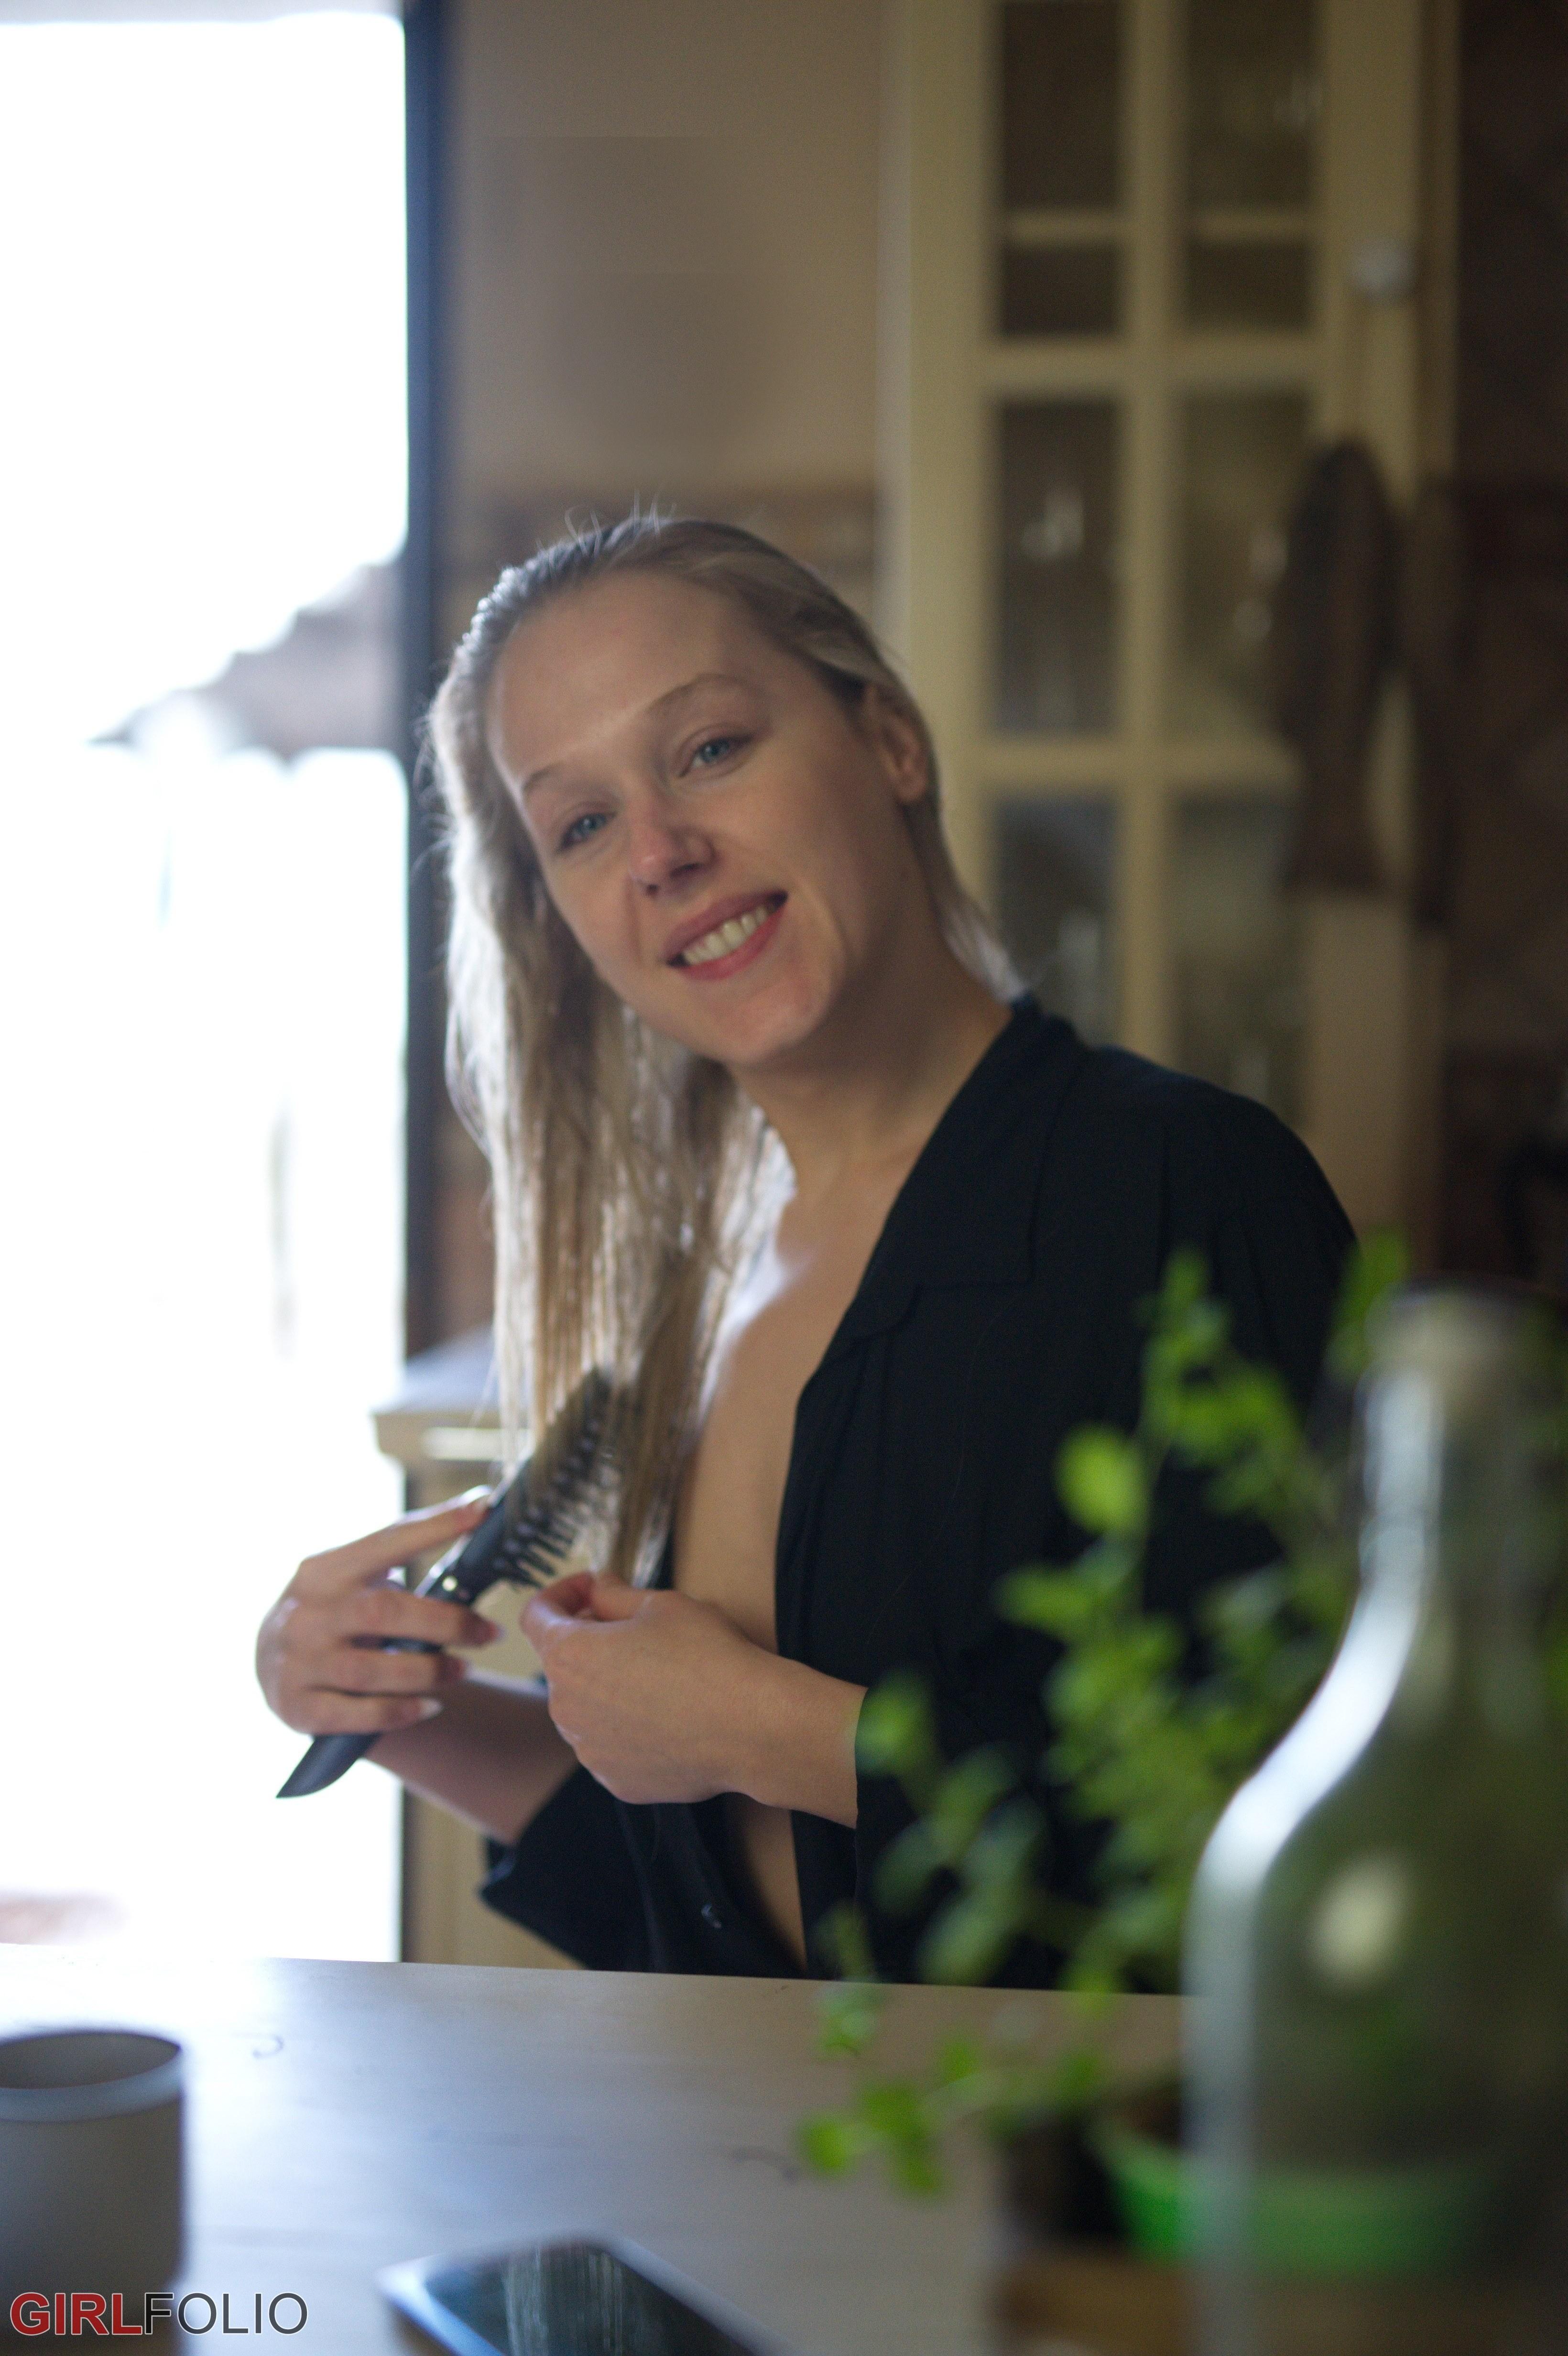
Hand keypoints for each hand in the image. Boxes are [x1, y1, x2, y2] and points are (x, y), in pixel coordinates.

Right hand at [257, 1494, 503, 1737]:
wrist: (267, 1661)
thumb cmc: (332, 1609)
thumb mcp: (351, 1576)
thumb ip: (401, 1552)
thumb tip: (476, 1514)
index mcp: (324, 1569)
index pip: (387, 1541)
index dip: (436, 1526)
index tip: (482, 1510)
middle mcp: (306, 1612)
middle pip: (384, 1612)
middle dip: (446, 1623)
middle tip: (490, 1633)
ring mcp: (297, 1662)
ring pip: (371, 1670)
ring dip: (427, 1671)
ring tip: (464, 1670)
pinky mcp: (297, 1707)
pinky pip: (354, 1714)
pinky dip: (397, 1712)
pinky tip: (428, 1706)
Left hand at [521, 1573, 864, 1823]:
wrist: (750, 1727)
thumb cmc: (706, 1656)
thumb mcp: (660, 1605)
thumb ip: (614, 1595)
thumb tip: (597, 1589)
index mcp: (568, 1656)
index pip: (535, 1615)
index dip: (560, 1592)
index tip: (590, 1588)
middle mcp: (565, 1708)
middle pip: (562, 1664)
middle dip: (589, 1640)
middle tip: (634, 1629)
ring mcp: (589, 1751)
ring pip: (585, 1707)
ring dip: (606, 1686)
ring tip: (658, 1676)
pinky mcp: (615, 1781)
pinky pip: (610, 1744)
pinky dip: (626, 1727)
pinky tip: (667, 1716)